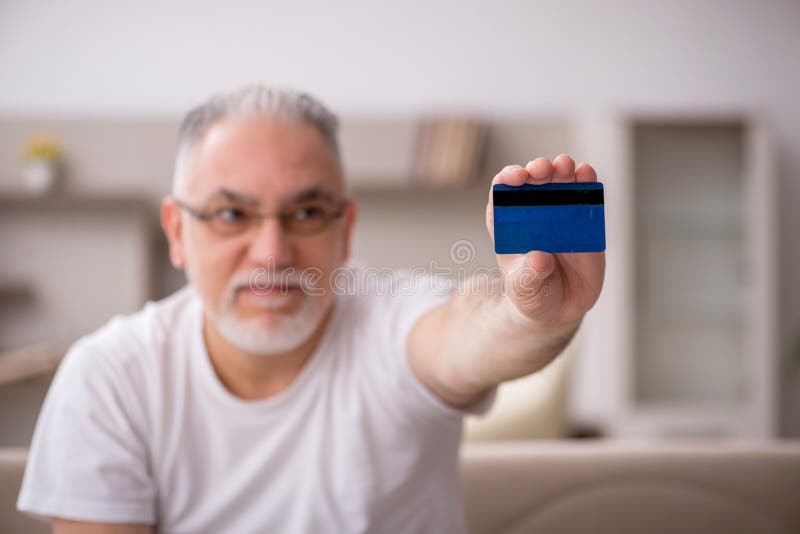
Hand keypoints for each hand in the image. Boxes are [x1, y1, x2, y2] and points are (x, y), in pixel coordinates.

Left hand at [485, 154, 604, 325]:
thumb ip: (529, 275)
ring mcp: (560, 212)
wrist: (561, 308)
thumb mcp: (524, 290)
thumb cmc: (533, 294)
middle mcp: (533, 211)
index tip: (518, 177)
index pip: (503, 190)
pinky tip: (587, 175)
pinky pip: (586, 195)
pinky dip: (586, 181)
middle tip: (543, 170)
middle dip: (537, 168)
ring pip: (560, 180)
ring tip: (565, 167)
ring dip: (563, 168)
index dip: (509, 178)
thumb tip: (541, 259)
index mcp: (508, 222)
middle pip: (533, 178)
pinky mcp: (585, 219)